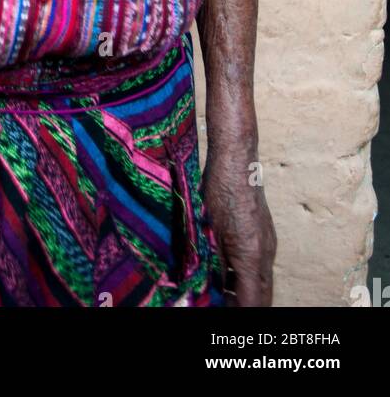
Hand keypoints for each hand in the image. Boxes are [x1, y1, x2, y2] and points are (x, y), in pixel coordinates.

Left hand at [201, 149, 275, 306]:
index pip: (253, 301)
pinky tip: (226, 272)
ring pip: (261, 280)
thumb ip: (211, 263)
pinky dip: (247, 275)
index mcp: (251, 257)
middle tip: (222, 306)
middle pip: (262, 295)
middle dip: (246, 305)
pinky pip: (260, 264)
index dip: (239, 311)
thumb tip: (205, 287)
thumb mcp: (208, 232)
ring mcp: (268, 243)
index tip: (222, 312)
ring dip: (245, 291)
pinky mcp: (265, 234)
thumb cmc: (219, 192)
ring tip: (221, 293)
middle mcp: (266, 253)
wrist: (237, 161)